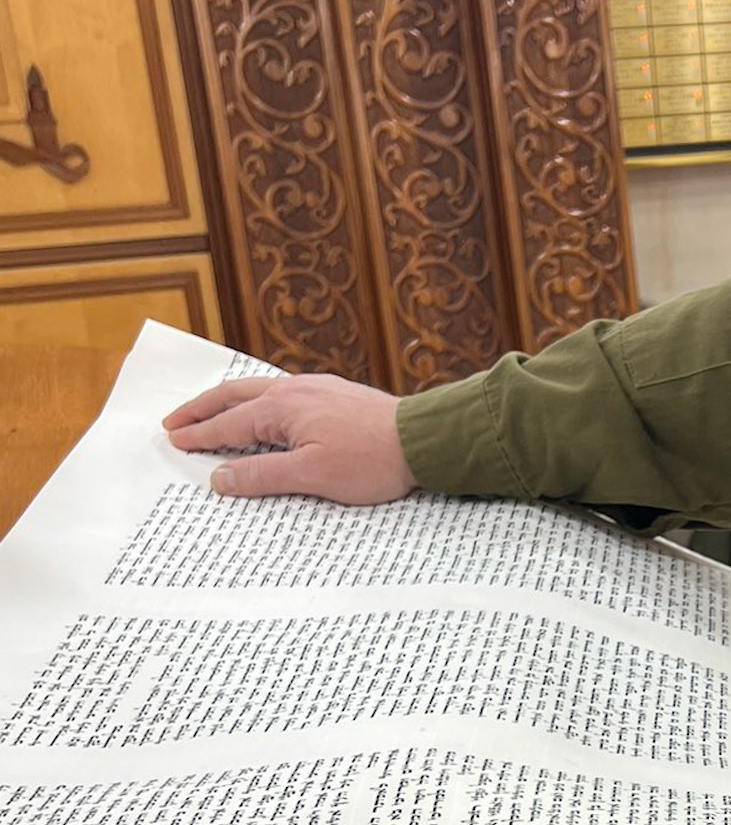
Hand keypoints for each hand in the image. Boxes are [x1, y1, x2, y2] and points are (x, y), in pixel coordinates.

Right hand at [162, 374, 417, 504]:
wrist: (423, 439)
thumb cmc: (371, 459)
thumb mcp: (311, 474)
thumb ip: (261, 474)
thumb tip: (219, 476)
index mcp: (283, 407)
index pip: (228, 424)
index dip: (199, 435)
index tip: (173, 441)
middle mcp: (295, 390)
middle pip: (236, 396)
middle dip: (202, 409)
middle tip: (174, 422)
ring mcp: (317, 389)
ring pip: (259, 390)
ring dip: (229, 401)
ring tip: (209, 411)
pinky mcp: (336, 395)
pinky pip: (283, 393)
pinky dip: (258, 401)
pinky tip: (263, 409)